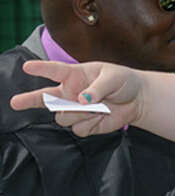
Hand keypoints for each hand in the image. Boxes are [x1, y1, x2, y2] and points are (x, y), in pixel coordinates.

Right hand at [9, 60, 145, 135]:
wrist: (137, 100)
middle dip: (28, 100)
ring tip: (99, 106)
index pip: (54, 71)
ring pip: (63, 117)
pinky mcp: (84, 124)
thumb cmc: (123, 82)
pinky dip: (91, 124)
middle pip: (44, 98)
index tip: (28, 66)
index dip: (41, 68)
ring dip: (80, 114)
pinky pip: (79, 129)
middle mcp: (69, 93)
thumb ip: (98, 87)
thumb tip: (83, 99)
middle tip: (15, 102)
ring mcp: (74, 110)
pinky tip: (102, 116)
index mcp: (74, 75)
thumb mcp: (114, 77)